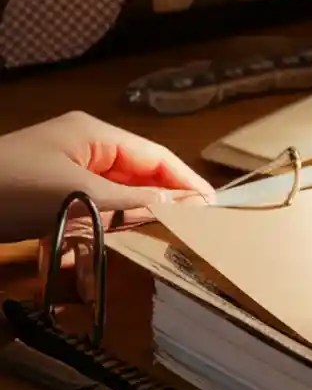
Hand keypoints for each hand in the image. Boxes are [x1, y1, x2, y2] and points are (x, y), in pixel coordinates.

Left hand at [0, 111, 214, 244]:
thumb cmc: (10, 188)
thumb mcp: (79, 195)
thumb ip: (135, 203)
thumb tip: (186, 207)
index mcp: (93, 135)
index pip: (157, 157)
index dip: (187, 183)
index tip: (214, 209)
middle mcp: (82, 148)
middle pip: (138, 176)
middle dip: (163, 203)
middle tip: (192, 230)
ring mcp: (63, 171)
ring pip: (115, 197)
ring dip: (130, 221)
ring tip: (155, 242)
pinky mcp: (46, 195)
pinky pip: (88, 212)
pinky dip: (99, 232)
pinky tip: (104, 254)